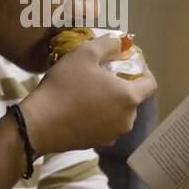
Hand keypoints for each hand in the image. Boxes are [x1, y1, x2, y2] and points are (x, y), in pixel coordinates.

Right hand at [20, 35, 157, 155]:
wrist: (38, 124)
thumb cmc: (64, 86)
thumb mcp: (85, 54)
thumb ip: (110, 45)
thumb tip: (124, 43)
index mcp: (129, 97)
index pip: (150, 84)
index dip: (142, 71)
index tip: (127, 64)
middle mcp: (127, 119)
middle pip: (133, 98)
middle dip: (122, 85)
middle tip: (101, 75)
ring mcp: (112, 135)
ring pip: (118, 113)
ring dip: (110, 102)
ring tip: (88, 92)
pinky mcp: (97, 144)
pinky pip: (104, 126)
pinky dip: (98, 116)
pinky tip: (79, 109)